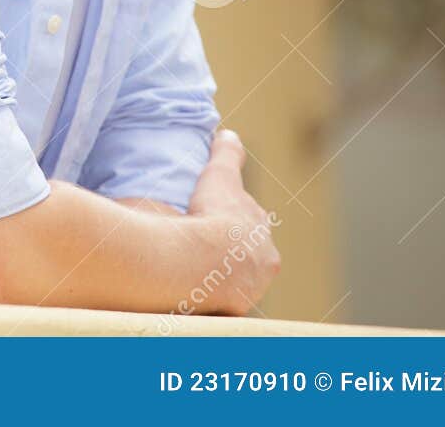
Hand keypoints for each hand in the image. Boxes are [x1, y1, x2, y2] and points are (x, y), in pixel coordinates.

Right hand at [185, 128, 281, 314]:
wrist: (203, 260)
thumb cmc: (213, 216)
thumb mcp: (220, 176)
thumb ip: (226, 154)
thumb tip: (228, 134)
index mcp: (262, 239)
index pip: (250, 229)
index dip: (232, 222)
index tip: (214, 220)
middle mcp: (261, 268)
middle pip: (245, 258)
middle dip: (227, 252)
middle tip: (198, 244)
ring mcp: (245, 292)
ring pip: (230, 282)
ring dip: (214, 275)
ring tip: (187, 268)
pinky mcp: (224, 311)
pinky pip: (211, 302)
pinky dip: (200, 296)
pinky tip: (182, 291)